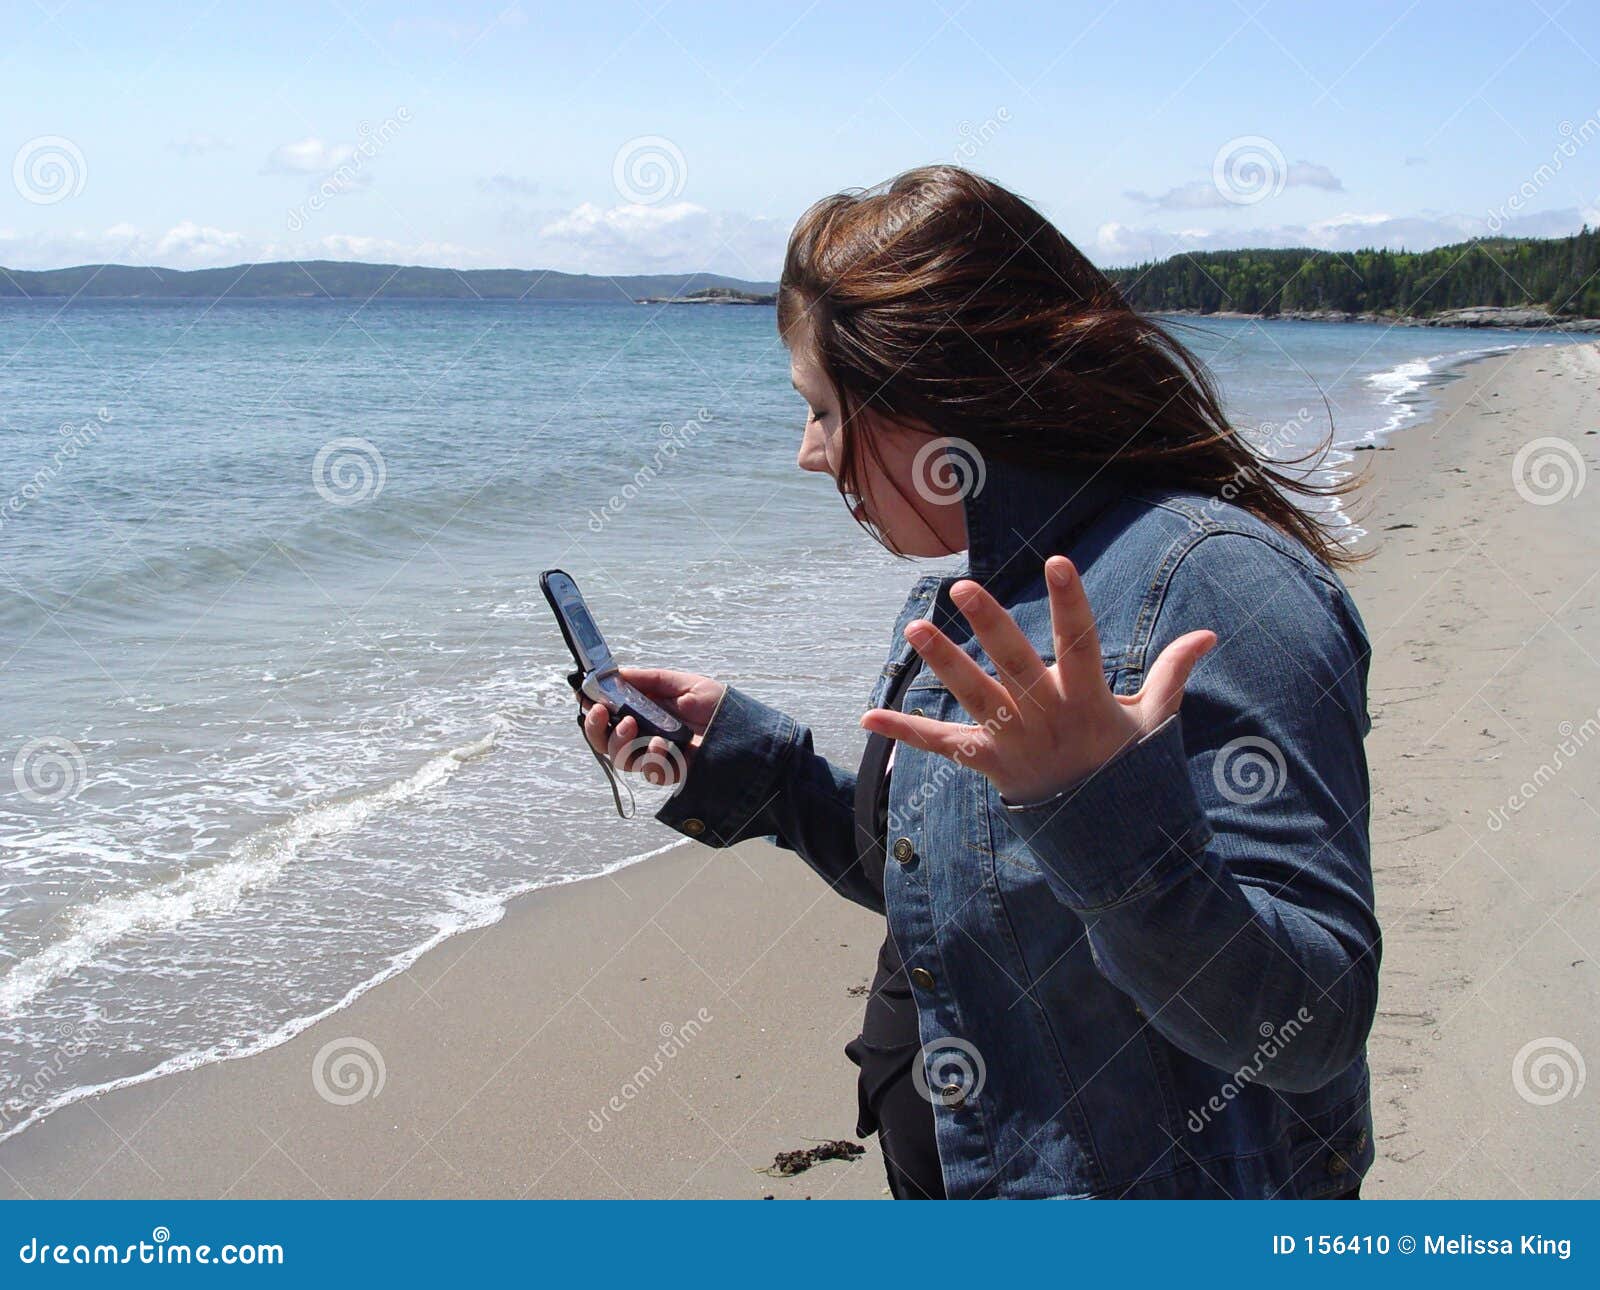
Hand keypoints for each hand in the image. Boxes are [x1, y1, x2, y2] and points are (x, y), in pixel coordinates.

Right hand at [581, 667, 724, 787]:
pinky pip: (649, 771)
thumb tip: (614, 673)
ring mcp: (657, 756)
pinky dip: (652, 757)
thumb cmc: (721, 706)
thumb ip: (649, 679)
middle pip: (605, 740)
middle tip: (600, 712)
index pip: (609, 714)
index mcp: (646, 712)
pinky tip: (665, 746)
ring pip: (620, 758)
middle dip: (595, 727)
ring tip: (631, 726)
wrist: (751, 734)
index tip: (584, 696)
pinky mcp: (671, 773)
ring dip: (619, 742)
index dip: (592, 708)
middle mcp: (646, 735)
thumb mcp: (684, 684)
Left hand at [860, 557, 1215, 803]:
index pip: (1081, 643)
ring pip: (976, 697)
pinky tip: (867, 718)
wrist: (1105, 838)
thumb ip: (1172, 672)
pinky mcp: (989, 764)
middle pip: (1016, 665)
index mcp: (1088, 700)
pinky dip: (904, 734)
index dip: (1070, 603)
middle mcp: (1047, 717)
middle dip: (991, 626)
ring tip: (914, 628)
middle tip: (961, 588)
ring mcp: (1015, 742)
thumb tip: (1209, 634)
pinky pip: (942, 747)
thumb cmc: (1125, 766)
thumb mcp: (1153, 721)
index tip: (1058, 562)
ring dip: (944, 663)